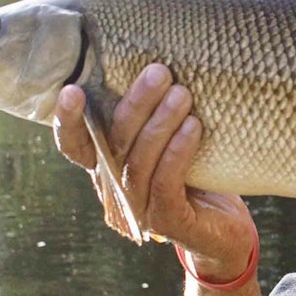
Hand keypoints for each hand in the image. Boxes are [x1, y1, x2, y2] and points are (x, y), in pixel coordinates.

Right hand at [52, 63, 255, 281]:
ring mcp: (139, 210)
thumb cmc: (200, 176)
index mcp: (109, 169)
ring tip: (182, 94)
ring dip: (160, 124)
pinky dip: (178, 152)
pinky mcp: (167, 222)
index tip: (72, 89)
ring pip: (138, 163)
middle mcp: (116, 191)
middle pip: (113, 144)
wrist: (228, 232)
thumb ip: (155, 117)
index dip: (68, 121)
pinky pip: (166, 183)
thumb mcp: (173, 141)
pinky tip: (193, 127)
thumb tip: (158, 64)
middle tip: (159, 73)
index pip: (77, 146)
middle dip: (135, 105)